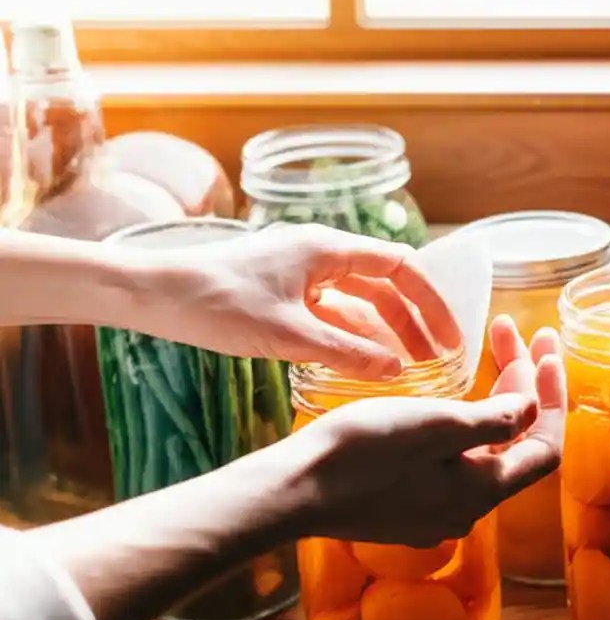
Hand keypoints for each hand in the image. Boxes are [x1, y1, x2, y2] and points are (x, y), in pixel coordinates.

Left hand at [135, 223, 461, 379]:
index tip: (450, 339)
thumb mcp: (288, 336)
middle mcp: (320, 255)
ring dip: (385, 332)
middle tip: (437, 361)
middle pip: (385, 286)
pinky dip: (353, 336)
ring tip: (408, 369)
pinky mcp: (282, 293)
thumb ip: (347, 353)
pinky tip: (364, 364)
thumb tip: (398, 370)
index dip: (432, 303)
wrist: (149, 295)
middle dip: (414, 322)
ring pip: (359, 302)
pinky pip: (332, 313)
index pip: (401, 268)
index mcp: (327, 249)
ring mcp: (301, 274)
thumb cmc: (215, 304)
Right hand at [283, 315, 565, 546]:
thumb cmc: (365, 452)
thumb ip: (496, 420)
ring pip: (481, 449)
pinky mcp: (402, 503)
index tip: (549, 351)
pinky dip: (463, 421)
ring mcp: (431, 509)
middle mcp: (464, 509)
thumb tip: (533, 411)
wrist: (292, 490)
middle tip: (518, 334)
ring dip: (493, 400)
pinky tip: (451, 395)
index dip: (554, 399)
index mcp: (482, 492)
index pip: (544, 448)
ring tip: (492, 352)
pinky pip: (451, 459)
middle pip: (514, 444)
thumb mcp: (439, 425)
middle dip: (523, 387)